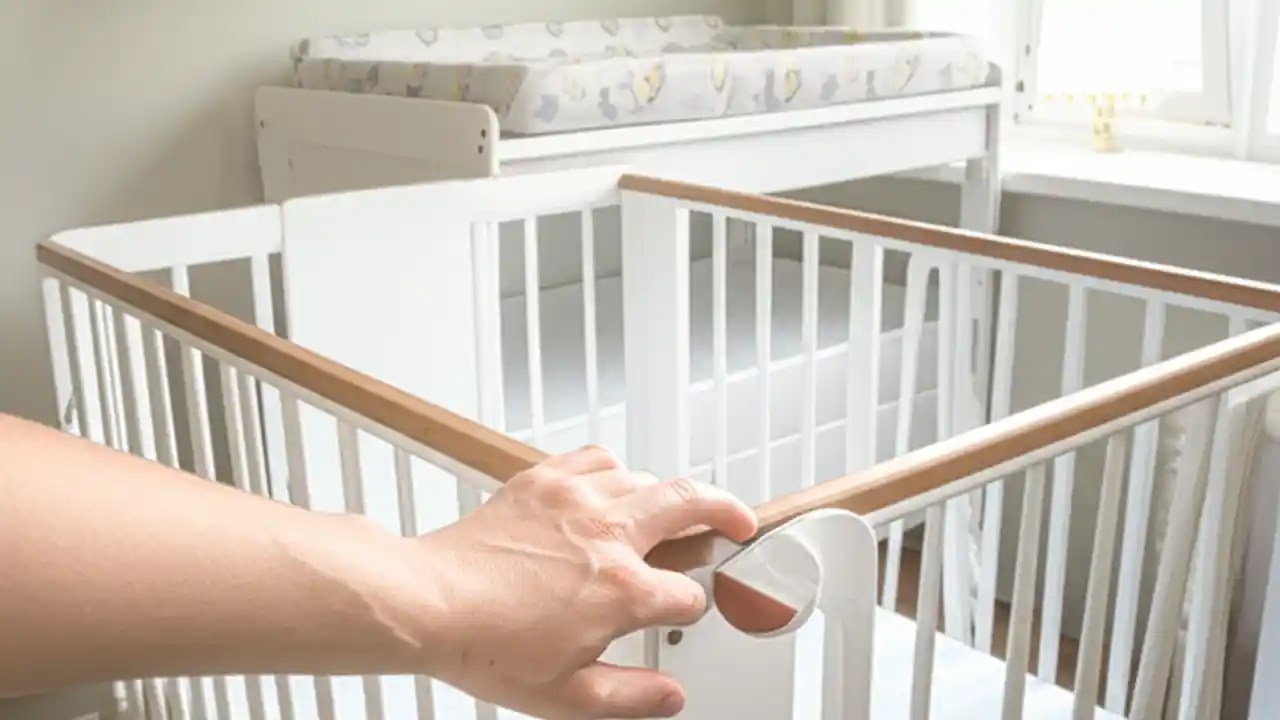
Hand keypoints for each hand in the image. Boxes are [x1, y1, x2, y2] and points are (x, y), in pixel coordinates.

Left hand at [417, 446, 756, 718]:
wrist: (427, 602)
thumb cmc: (486, 646)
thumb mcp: (566, 696)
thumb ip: (631, 697)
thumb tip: (670, 697)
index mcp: (622, 591)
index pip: (686, 594)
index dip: (691, 607)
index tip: (681, 612)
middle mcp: (609, 535)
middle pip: (692, 502)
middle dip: (728, 511)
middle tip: (741, 520)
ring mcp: (577, 501)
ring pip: (647, 478)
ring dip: (669, 493)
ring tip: (677, 508)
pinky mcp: (544, 481)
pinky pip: (597, 458)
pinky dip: (617, 469)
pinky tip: (616, 484)